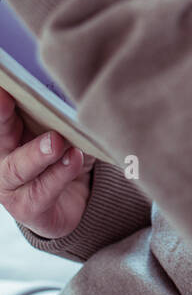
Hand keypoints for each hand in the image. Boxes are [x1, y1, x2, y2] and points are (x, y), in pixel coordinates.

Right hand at [0, 88, 93, 237]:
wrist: (74, 204)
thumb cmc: (66, 159)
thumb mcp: (67, 133)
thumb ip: (65, 116)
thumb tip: (80, 91)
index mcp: (11, 134)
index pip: (4, 114)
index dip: (2, 101)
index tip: (3, 86)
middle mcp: (4, 158)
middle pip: (1, 134)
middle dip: (3, 116)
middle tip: (12, 99)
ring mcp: (12, 186)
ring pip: (18, 167)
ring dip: (38, 153)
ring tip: (57, 142)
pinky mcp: (28, 208)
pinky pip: (42, 191)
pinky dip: (60, 174)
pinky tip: (75, 160)